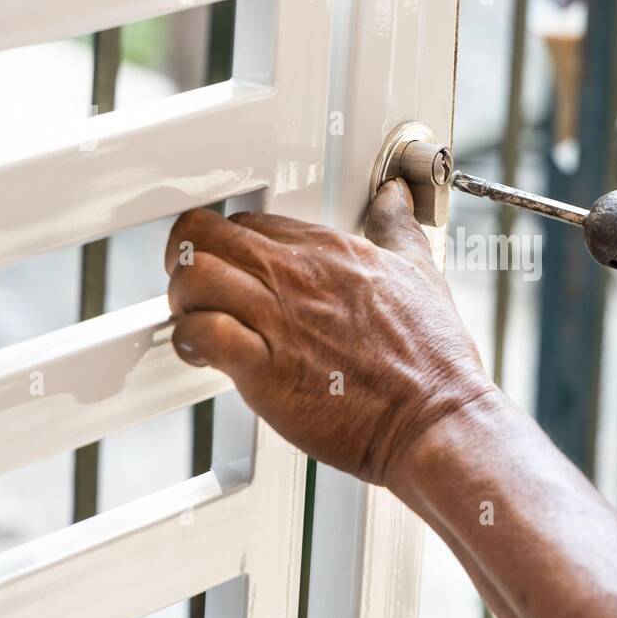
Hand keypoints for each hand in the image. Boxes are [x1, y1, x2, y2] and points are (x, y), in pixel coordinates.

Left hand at [163, 180, 494, 485]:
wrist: (434, 419)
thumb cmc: (433, 360)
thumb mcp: (421, 272)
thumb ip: (398, 230)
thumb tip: (394, 198)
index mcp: (331, 249)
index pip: (250, 221)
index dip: (232, 243)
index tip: (233, 267)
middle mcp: (298, 274)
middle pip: (204, 233)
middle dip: (187, 257)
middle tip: (196, 287)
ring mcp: (278, 318)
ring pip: (191, 275)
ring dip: (182, 298)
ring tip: (194, 319)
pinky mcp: (263, 367)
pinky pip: (200, 331)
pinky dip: (188, 340)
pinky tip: (200, 354)